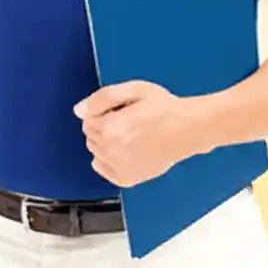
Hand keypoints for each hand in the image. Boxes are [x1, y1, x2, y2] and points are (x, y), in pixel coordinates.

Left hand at [74, 80, 209, 187]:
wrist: (188, 129)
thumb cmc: (164, 108)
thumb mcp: (134, 89)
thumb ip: (102, 98)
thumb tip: (79, 110)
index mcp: (112, 128)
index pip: (87, 119)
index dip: (102, 111)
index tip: (120, 109)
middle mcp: (113, 151)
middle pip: (90, 136)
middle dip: (103, 126)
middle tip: (127, 119)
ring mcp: (120, 167)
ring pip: (96, 151)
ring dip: (106, 142)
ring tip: (131, 133)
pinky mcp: (128, 179)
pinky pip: (103, 169)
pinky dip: (108, 160)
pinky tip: (126, 150)